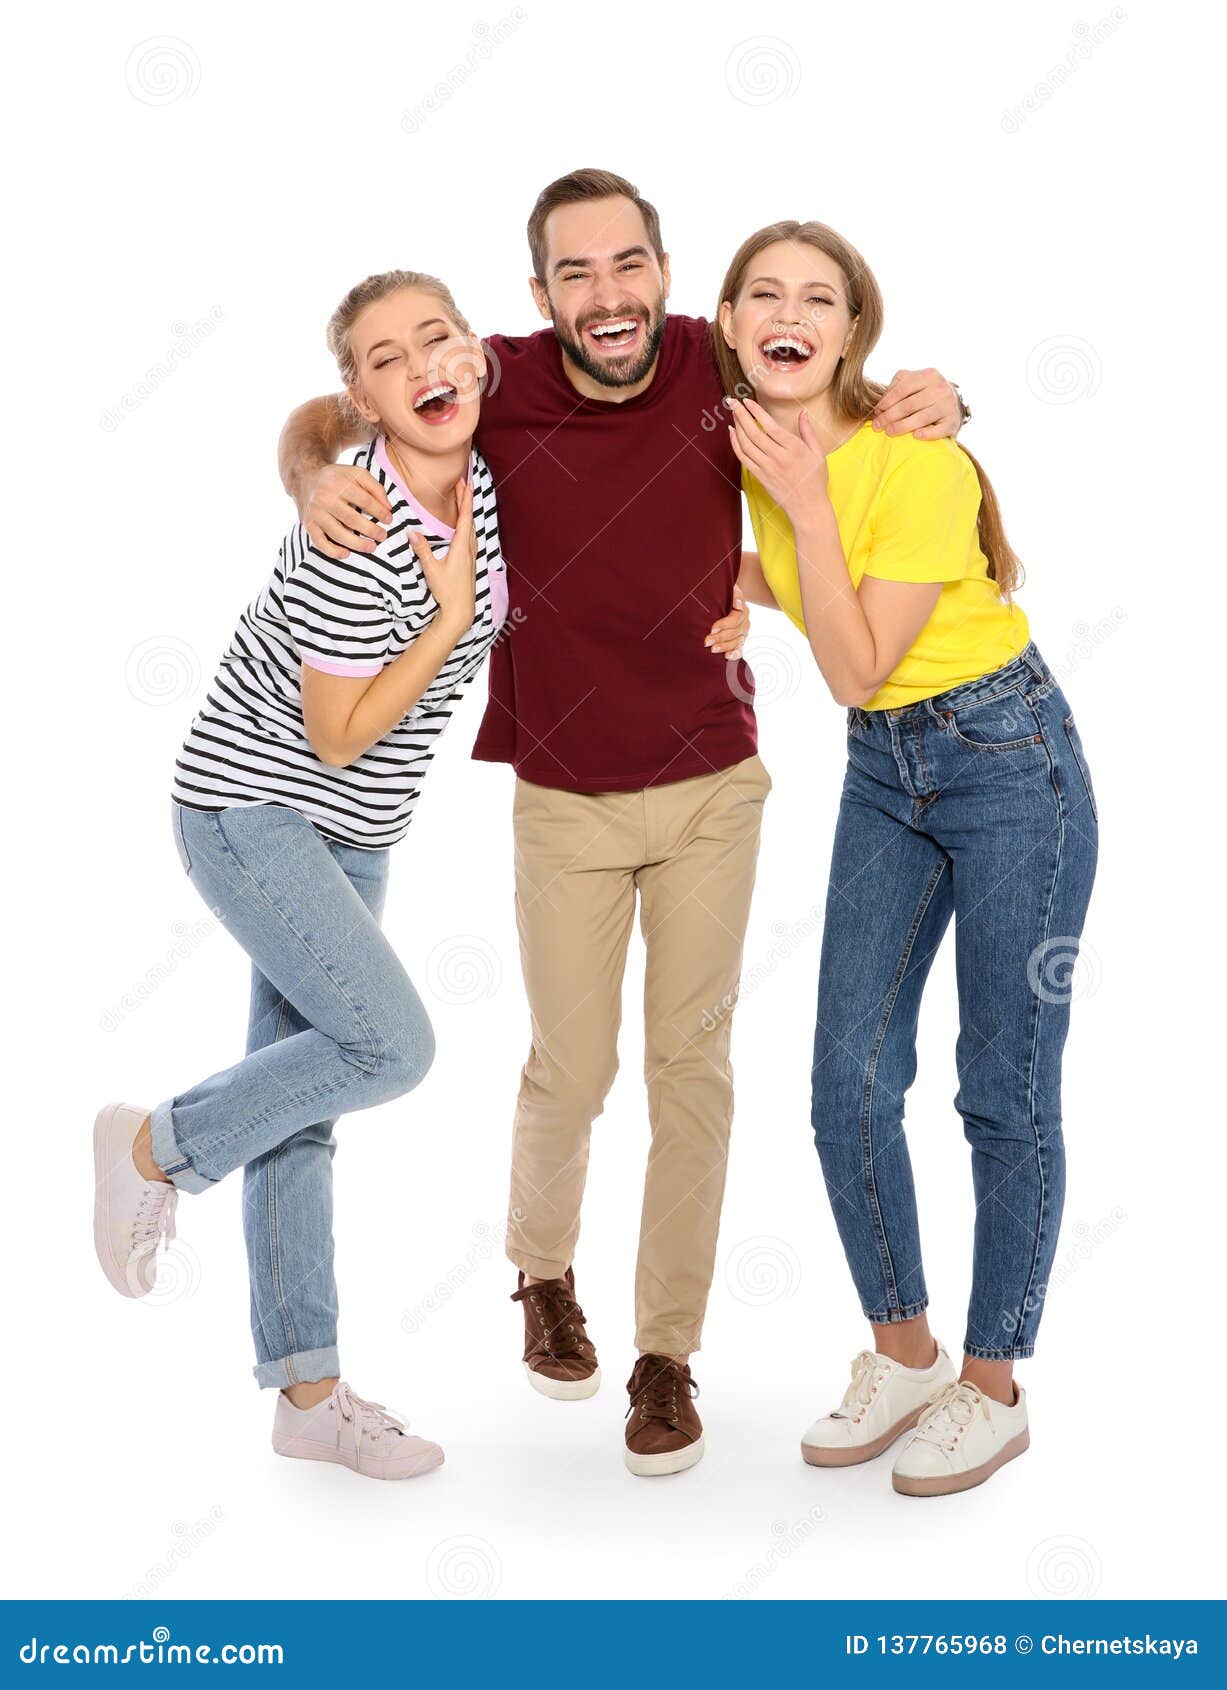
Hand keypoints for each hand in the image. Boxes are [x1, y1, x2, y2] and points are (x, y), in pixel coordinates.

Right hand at [303, 463, 392, 558]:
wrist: (305, 479)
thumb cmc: (337, 478)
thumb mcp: (357, 473)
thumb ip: (375, 488)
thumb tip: (388, 508)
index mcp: (339, 483)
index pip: (364, 500)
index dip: (379, 512)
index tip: (389, 520)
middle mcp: (324, 497)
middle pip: (351, 519)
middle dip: (370, 530)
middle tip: (382, 536)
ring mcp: (315, 512)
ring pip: (337, 533)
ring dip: (356, 544)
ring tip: (371, 547)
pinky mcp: (308, 524)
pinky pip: (320, 542)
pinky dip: (333, 551)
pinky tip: (346, 554)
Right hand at [408, 478, 476, 637]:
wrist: (460, 611)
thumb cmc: (447, 592)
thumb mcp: (431, 570)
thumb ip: (422, 551)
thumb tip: (412, 533)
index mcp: (461, 548)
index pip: (465, 518)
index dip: (466, 499)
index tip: (466, 483)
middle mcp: (469, 549)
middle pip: (469, 519)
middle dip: (466, 500)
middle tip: (463, 484)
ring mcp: (471, 556)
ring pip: (472, 528)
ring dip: (467, 512)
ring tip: (463, 500)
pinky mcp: (470, 563)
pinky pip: (471, 538)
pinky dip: (468, 526)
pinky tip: (465, 528)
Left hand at [705, 590, 748, 658]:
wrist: (724, 604)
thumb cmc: (723, 597)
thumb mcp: (729, 591)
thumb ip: (735, 594)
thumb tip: (738, 605)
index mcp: (743, 610)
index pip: (735, 619)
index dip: (724, 624)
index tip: (712, 628)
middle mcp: (745, 623)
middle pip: (735, 632)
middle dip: (720, 638)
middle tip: (707, 641)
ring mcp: (743, 634)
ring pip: (736, 642)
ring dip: (725, 646)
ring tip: (713, 649)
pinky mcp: (740, 643)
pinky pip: (740, 650)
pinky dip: (734, 654)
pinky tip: (727, 657)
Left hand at [728, 397, 828, 518]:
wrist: (808, 507)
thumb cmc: (815, 480)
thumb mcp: (818, 453)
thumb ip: (808, 432)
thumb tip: (802, 413)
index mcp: (794, 449)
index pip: (771, 426)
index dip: (757, 412)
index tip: (747, 401)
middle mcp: (779, 458)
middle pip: (754, 433)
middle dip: (741, 415)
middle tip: (733, 402)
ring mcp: (768, 468)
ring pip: (747, 445)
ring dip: (737, 428)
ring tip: (733, 414)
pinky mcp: (761, 477)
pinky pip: (744, 458)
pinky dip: (735, 445)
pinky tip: (732, 433)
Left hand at [872, 368, 960, 438]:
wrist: (952, 403)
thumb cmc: (925, 393)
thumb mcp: (912, 382)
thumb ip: (895, 388)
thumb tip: (879, 408)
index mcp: (929, 375)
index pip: (903, 389)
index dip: (887, 402)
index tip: (876, 412)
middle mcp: (941, 388)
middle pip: (910, 405)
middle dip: (890, 416)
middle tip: (878, 426)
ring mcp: (948, 405)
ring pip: (922, 418)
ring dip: (902, 426)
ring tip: (889, 432)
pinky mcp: (953, 422)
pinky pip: (938, 430)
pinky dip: (927, 434)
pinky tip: (915, 436)